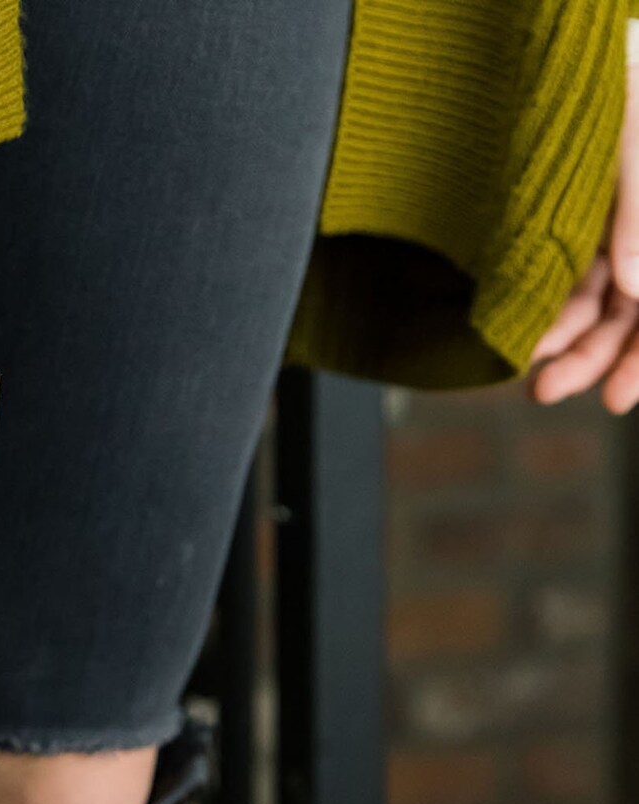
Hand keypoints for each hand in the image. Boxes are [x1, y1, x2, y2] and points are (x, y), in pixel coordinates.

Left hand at [529, 52, 638, 410]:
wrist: (605, 54)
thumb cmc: (632, 94)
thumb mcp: (636, 155)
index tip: (614, 400)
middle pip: (633, 317)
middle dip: (594, 360)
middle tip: (546, 392)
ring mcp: (619, 233)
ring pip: (599, 305)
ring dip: (567, 344)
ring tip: (531, 375)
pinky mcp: (583, 224)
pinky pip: (573, 279)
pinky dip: (553, 311)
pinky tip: (526, 335)